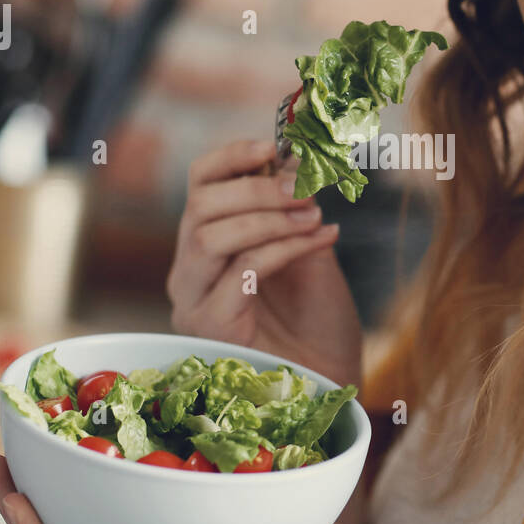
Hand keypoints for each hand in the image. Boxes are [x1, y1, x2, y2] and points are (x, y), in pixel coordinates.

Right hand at [167, 138, 362, 387]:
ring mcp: (194, 301)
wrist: (333, 379)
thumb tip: (296, 157)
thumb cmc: (318, 319)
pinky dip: (285, 247)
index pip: (200, 184)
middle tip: (306, 186)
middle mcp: (190, 270)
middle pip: (201, 206)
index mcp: (207, 243)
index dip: (231, 157)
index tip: (273, 144)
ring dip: (270, 217)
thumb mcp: (310, 247)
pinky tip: (322, 239)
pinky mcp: (209, 327)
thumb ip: (296, 206)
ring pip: (211, 236)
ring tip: (315, 215)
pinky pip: (242, 270)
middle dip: (258, 187)